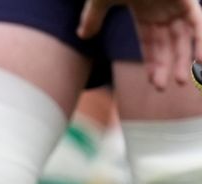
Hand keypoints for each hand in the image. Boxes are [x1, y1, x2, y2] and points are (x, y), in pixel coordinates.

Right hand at [79, 0, 201, 88]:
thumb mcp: (101, 0)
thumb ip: (93, 17)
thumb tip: (81, 35)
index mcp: (146, 13)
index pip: (152, 44)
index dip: (154, 63)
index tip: (154, 83)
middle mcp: (164, 11)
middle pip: (170, 44)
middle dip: (169, 65)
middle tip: (166, 87)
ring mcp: (176, 4)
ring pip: (185, 38)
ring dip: (185, 59)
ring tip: (182, 81)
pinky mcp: (186, 0)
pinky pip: (198, 24)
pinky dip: (200, 42)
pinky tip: (200, 60)